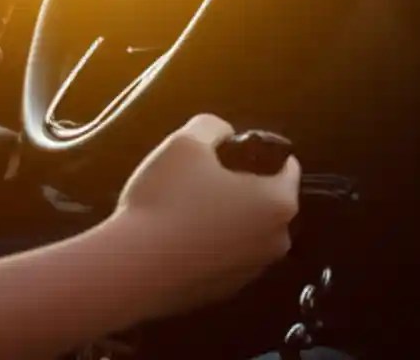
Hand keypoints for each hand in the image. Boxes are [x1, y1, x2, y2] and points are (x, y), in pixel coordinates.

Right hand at [108, 114, 299, 317]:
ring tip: (182, 210)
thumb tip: (224, 133)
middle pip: (266, 201)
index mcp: (279, 202)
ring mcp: (251, 272)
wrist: (133, 270)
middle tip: (198, 179)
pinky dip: (209, 246)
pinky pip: (224, 257)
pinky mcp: (225, 292)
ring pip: (244, 231)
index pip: (286, 167)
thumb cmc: (167, 198)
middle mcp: (277, 241)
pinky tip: (176, 239)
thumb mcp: (186, 142)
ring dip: (224, 219)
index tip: (224, 153)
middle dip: (241, 188)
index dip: (256, 153)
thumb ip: (213, 126)